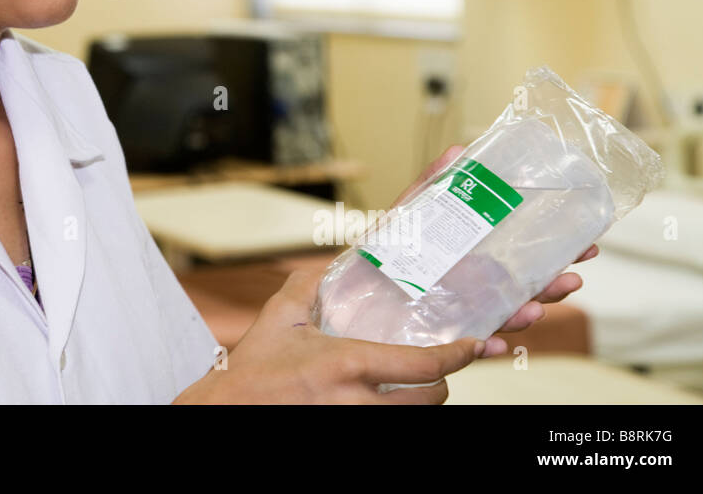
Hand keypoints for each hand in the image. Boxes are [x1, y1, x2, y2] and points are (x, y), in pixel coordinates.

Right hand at [172, 262, 483, 403]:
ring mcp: (354, 424)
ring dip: (419, 402)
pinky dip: (393, 414)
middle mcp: (357, 402)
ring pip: (414, 419)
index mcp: (347, 365)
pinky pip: (387, 427)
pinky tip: (383, 401)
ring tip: (410, 386)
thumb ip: (305, 287)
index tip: (476, 345)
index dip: (459, 355)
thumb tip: (326, 266)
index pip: (423, 366)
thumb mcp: (278, 320)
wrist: (226, 412)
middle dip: (441, 384)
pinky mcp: (347, 436)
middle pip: (431, 400)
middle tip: (435, 369)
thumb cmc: (250, 371)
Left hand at [395, 144, 599, 358]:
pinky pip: (469, 347)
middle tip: (575, 273)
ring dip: (526, 313)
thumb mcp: (406, 217)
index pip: (524, 256)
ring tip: (537, 308)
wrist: (348, 297)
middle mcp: (475, 289)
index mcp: (474, 259)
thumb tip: (457, 149)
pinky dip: (486, 347)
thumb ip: (430, 186)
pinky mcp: (443, 339)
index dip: (555, 252)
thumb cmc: (381, 257)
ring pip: (504, 317)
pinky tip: (496, 344)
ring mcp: (463, 315)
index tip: (585, 242)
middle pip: (524, 288)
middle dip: (552, 283)